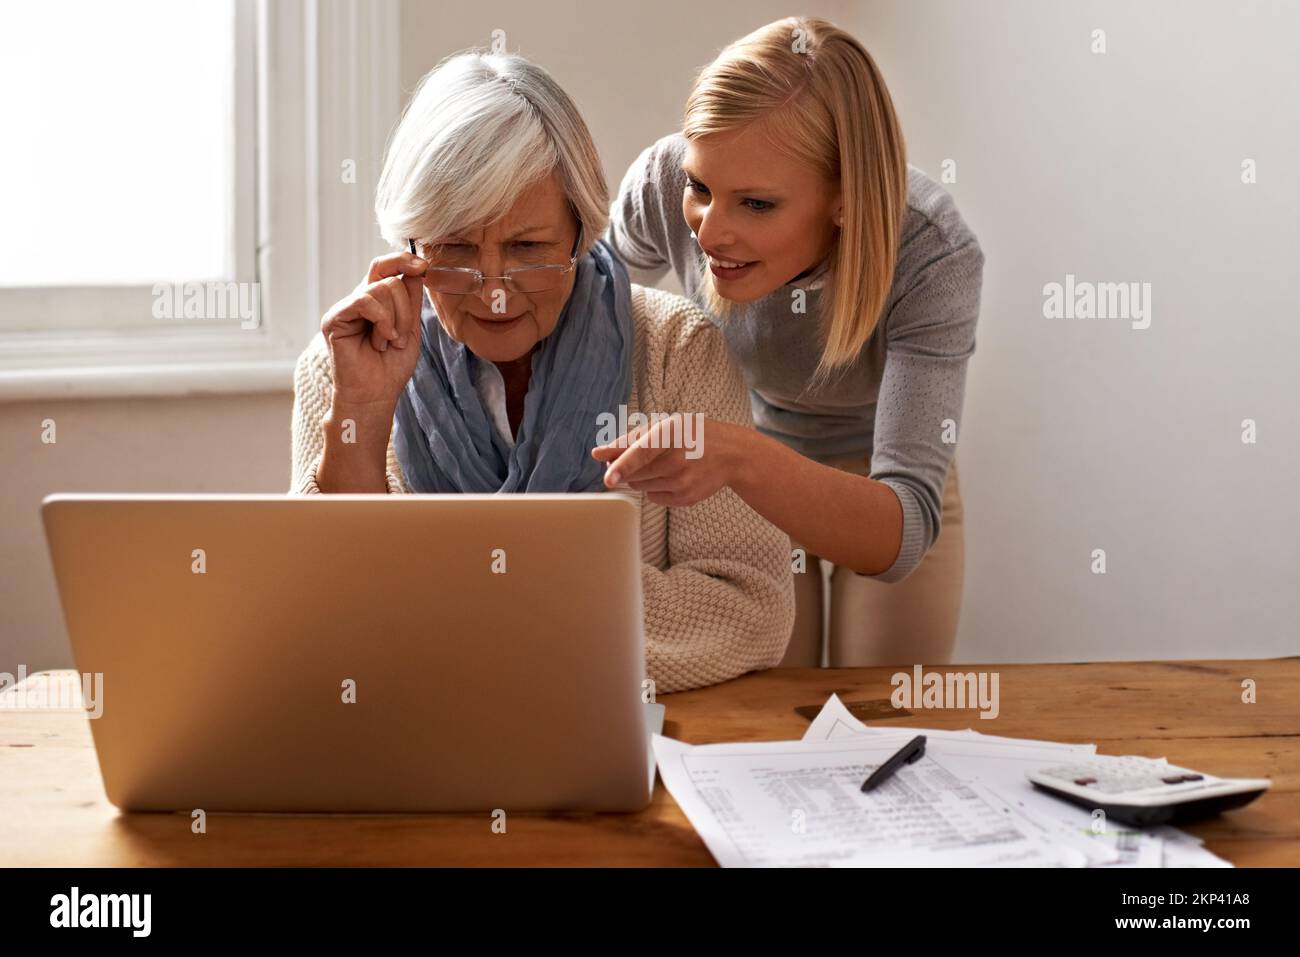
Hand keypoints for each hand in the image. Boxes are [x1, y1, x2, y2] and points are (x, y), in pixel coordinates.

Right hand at [320, 251, 427, 408]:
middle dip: (405, 308)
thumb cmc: (391, 366)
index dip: (403, 261)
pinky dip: (381, 320)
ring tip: (388, 343)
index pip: (386, 267)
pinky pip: (364, 301)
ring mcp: (345, 308)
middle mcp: (359, 300)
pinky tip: (380, 341)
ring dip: (395, 320)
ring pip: (381, 289)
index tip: (422, 266)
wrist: (376, 394)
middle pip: (389, 277)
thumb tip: (417, 268)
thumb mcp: (410, 328)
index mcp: (376, 301)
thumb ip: (411, 299)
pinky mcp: (334, 318)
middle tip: (400, 336)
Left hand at [590, 414, 738, 506]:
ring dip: (641, 475)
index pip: (642, 452)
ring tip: (664, 462)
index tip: (608, 476)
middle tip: (643, 455)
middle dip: (626, 467)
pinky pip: (652, 496)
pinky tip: (673, 475)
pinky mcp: (685, 499)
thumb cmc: (691, 434)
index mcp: (672, 433)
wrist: (731, 454)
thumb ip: (630, 439)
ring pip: (639, 485)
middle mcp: (678, 460)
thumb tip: (598, 454)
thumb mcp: (665, 425)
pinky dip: (655, 486)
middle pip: (633, 472)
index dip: (623, 464)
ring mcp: (682, 483)